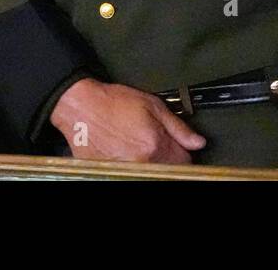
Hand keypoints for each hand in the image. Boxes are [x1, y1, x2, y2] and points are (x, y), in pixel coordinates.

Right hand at [50, 78, 206, 163]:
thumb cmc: (113, 103)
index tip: (176, 144)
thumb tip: (198, 142)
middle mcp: (141, 163)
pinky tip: (124, 151)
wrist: (80, 107)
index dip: (182, 150)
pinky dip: (131, 165)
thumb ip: (178, 127)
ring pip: (151, 173)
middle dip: (166, 157)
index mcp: (155, 146)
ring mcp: (124, 171)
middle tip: (152, 142)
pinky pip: (130, 174)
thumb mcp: (152, 105)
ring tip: (135, 145)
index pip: (184, 161)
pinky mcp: (110, 174)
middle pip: (168, 170)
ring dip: (149, 162)